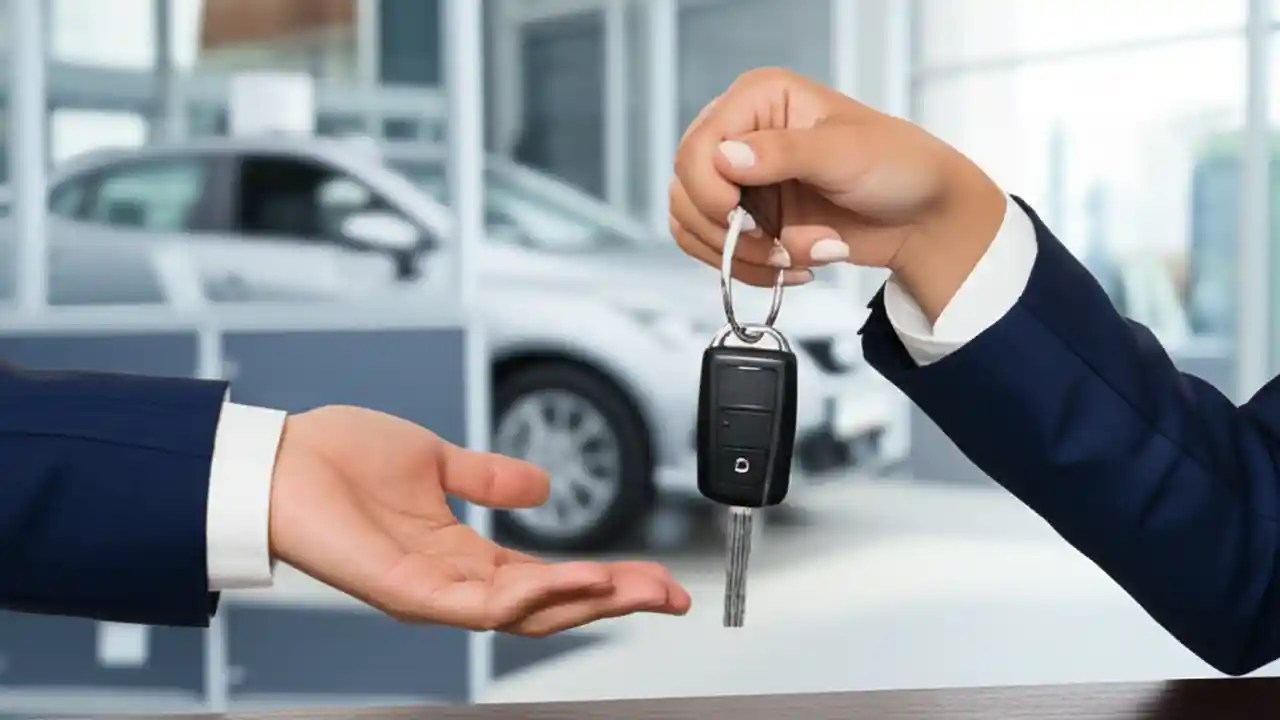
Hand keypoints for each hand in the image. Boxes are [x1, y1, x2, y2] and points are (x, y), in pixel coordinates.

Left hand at [267, 405, 690, 635]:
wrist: (278, 458)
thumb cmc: (341, 459)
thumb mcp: (437, 461)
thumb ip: (488, 477)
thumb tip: (541, 485)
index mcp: (464, 554)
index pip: (551, 578)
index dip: (606, 582)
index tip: (658, 581)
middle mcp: (454, 582)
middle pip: (551, 608)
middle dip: (614, 603)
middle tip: (671, 596)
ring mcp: (432, 593)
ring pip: (523, 616)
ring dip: (582, 603)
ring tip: (632, 588)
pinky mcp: (406, 592)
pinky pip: (476, 607)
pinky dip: (528, 597)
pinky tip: (570, 579)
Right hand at [670, 67, 1006, 321]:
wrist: (922, 218)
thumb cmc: (898, 166)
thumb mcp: (844, 153)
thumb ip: (783, 152)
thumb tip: (726, 158)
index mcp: (759, 100)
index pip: (698, 146)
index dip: (709, 189)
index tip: (738, 217)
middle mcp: (741, 136)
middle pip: (685, 190)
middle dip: (727, 231)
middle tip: (770, 243)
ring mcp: (741, 182)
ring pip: (694, 227)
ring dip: (742, 256)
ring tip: (793, 257)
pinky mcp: (748, 221)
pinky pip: (717, 254)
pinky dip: (751, 270)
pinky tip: (793, 264)